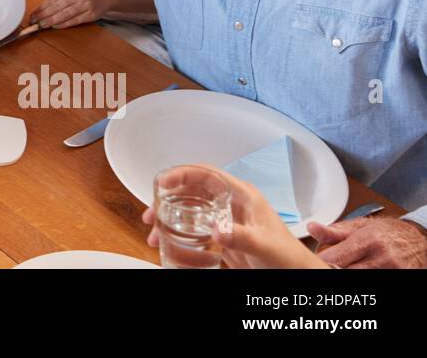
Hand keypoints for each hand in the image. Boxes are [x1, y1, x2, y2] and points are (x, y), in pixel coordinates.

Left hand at [31, 0, 115, 28]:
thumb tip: (43, 9)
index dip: (41, 8)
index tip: (33, 14)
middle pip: (56, 7)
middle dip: (43, 15)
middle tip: (34, 22)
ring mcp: (85, 4)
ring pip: (65, 14)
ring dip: (51, 21)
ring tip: (42, 25)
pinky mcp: (91, 14)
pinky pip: (75, 20)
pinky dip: (65, 24)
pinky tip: (56, 26)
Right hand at [141, 164, 325, 268]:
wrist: (296, 276)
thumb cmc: (289, 258)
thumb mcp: (264, 245)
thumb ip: (241, 236)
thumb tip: (217, 229)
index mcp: (242, 196)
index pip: (206, 174)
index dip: (182, 173)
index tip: (163, 182)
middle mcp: (231, 204)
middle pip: (192, 190)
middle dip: (167, 198)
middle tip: (152, 211)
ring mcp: (226, 219)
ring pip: (190, 208)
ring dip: (169, 216)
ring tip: (155, 229)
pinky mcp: (223, 235)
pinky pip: (194, 227)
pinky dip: (178, 232)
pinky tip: (169, 240)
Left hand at [309, 216, 426, 268]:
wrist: (418, 239)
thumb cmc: (388, 231)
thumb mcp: (361, 225)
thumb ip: (335, 231)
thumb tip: (312, 228)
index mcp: (368, 240)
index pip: (335, 259)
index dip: (321, 261)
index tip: (313, 260)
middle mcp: (381, 258)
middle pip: (345, 272)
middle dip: (332, 269)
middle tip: (326, 264)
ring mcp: (391, 271)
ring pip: (358, 278)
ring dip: (347, 272)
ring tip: (343, 265)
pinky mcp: (397, 278)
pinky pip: (373, 281)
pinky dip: (362, 276)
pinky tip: (358, 269)